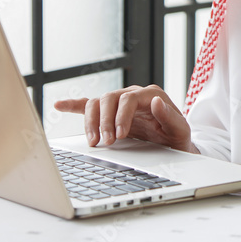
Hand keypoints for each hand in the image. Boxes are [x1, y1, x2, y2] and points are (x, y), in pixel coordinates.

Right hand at [53, 85, 197, 152]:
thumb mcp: (180, 130)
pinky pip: (89, 106)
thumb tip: (156, 100)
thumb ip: (170, 116)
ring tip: (93, 141)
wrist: (175, 146)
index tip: (119, 135)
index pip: (128, 98)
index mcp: (150, 95)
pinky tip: (60, 105)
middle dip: (104, 121)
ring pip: (97, 103)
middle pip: (109, 99)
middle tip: (105, 142)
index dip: (120, 116)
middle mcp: (132, 95)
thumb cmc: (178, 138)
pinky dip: (74, 105)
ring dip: (91, 121)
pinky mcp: (110, 115)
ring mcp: (119, 103)